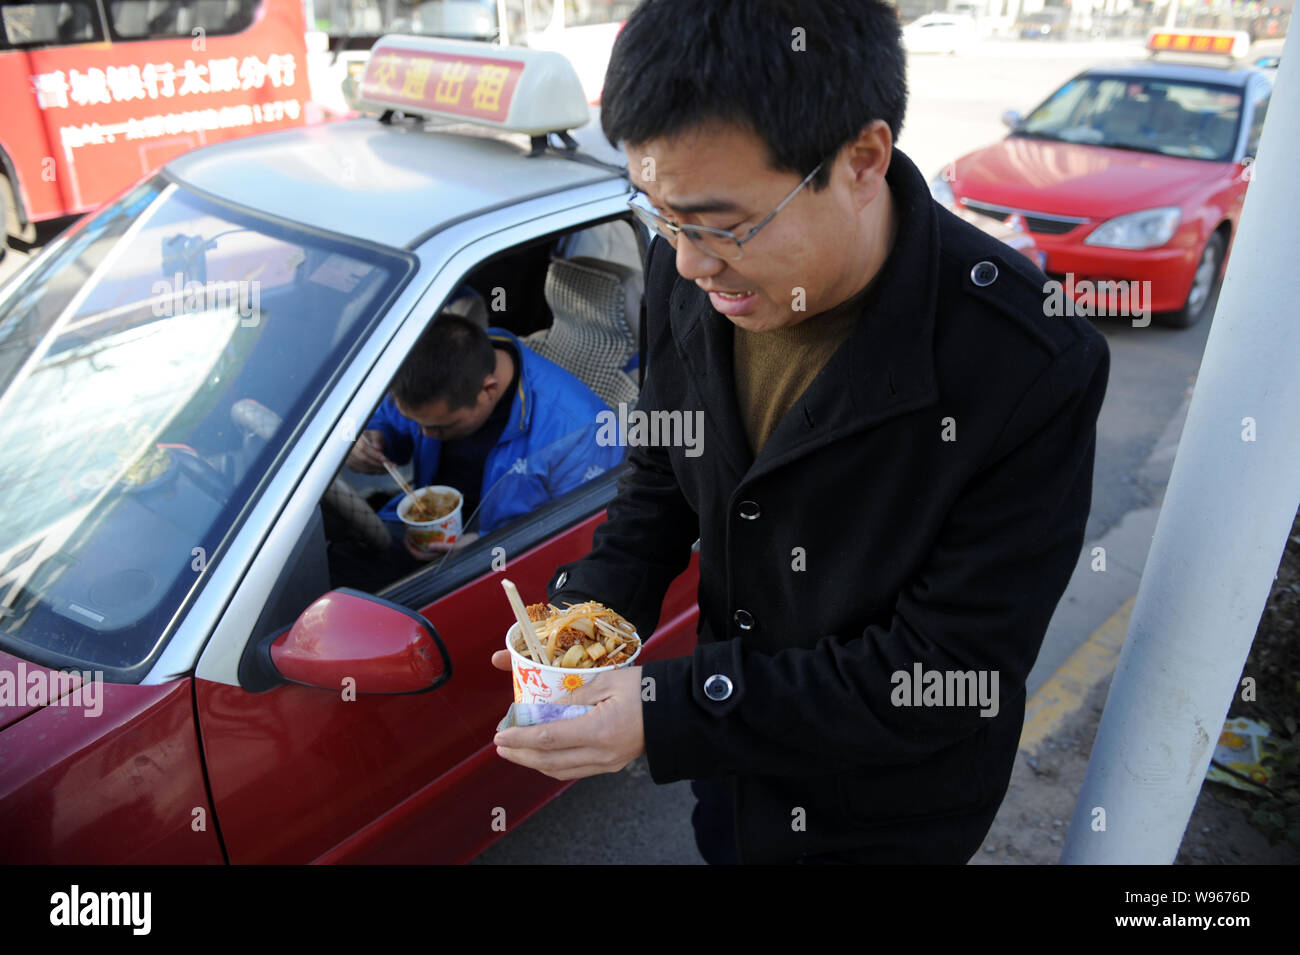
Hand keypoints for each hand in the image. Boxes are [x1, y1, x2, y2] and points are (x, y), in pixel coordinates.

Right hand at [347, 430, 387, 472]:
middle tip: (390, 465)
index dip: (374, 454)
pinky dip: (375, 471)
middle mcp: (349, 449)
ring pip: (364, 467)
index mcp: (354, 438)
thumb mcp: (376, 435)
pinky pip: (364, 471)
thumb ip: (377, 440)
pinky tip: (383, 469)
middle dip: (377, 463)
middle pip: (363, 459)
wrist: (368, 442)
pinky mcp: (353, 467)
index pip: (363, 448)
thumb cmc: (373, 438)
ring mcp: (349, 459)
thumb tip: (377, 448)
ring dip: (378, 469)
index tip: (385, 459)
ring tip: (390, 467)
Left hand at [404, 531, 479, 560]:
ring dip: (419, 536)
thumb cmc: (471, 546)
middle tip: (408, 529)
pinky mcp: (445, 543)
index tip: (406, 536)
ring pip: (425, 544)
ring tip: (416, 526)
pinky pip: (432, 538)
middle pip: (419, 549)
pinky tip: (429, 525)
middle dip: (412, 540)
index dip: (409, 547)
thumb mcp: (458, 546)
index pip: (418, 555)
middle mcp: (438, 555)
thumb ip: (444, 547)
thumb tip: (430, 546)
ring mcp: (441, 549)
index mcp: (439, 558)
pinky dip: (428, 533)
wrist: (482, 542)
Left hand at [491, 659, 645, 780]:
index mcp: (599, 731)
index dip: (520, 738)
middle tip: (500, 745)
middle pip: (549, 761)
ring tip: (516, 751)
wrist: (680, 710)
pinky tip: (543, 755)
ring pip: (560, 770)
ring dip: (534, 762)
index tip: (500, 735)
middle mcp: (601, 754)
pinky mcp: (613, 764)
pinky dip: (553, 764)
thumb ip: (574, 697)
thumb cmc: (647, 689)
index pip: (548, 739)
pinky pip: (575, 770)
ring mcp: (608, 763)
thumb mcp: (608, 682)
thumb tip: (545, 709)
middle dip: (520, 754)